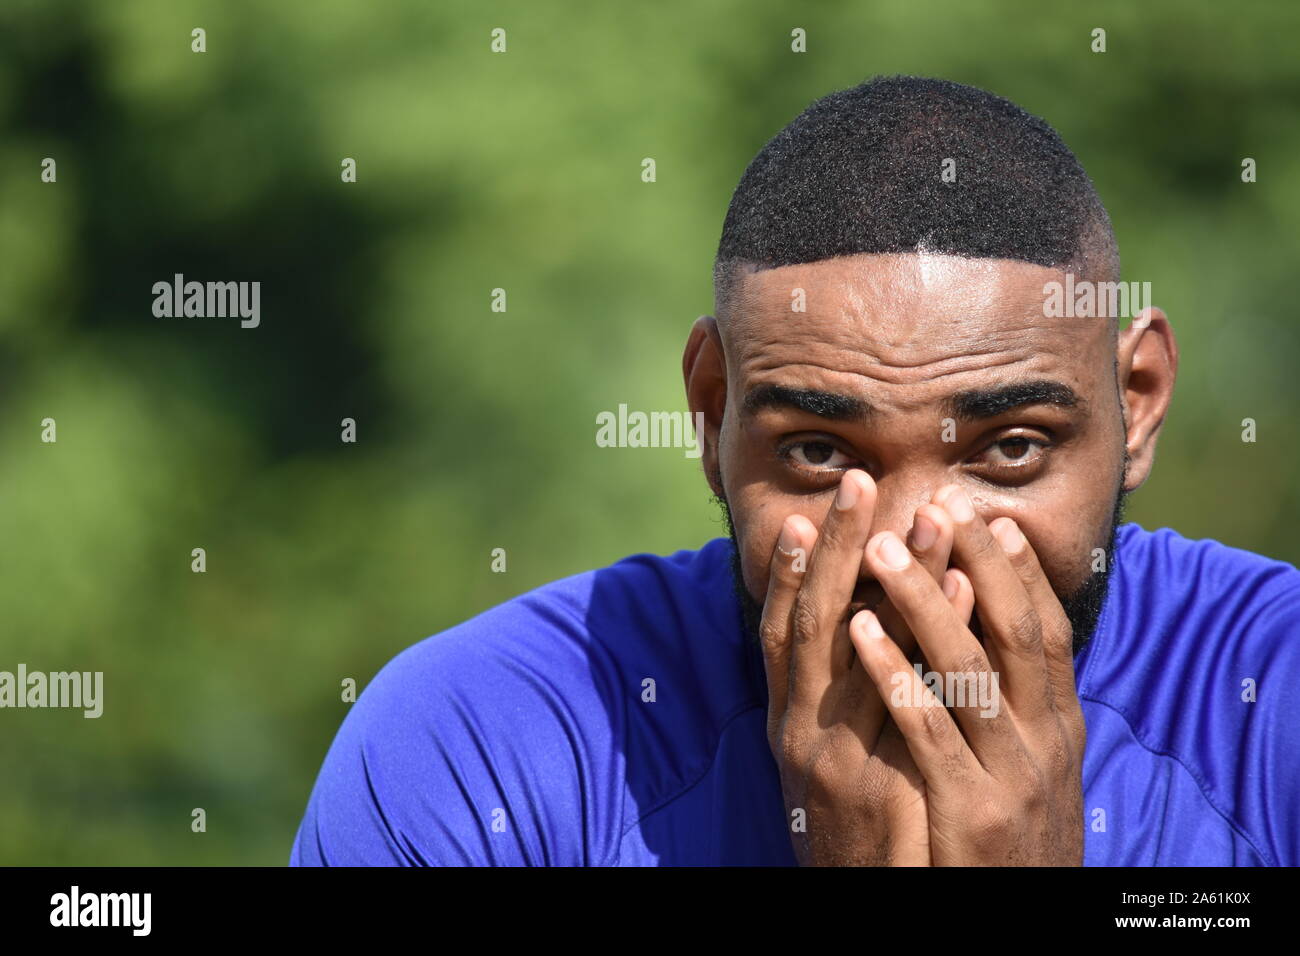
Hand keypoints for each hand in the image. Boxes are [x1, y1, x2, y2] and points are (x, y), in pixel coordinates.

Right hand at [759, 469, 970, 865]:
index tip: (805, 512)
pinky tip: (961, 591)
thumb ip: (846, 694)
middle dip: (835, 549)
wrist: (863, 898)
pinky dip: (931, 630)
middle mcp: (799, 727)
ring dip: (894, 577)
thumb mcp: (836, 753)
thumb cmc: (859, 825)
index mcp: (789, 717)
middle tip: (859, 482)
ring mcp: (832, 754)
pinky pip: (905, 694)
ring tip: (923, 515)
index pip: (779, 629)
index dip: (787, 570)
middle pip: (811, 622)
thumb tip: (866, 625)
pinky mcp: (871, 782)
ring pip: (856, 650)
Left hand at [852, 485, 1086, 865]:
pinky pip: (927, 732)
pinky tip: (859, 632)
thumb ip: (1016, 707)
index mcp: (1058, 727)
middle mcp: (1043, 742)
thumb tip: (992, 635)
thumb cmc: (1011, 841)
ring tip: (880, 547)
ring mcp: (1009, 776)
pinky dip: (895, 675)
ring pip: (968, 670)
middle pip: (1013, 632)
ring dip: (922, 602)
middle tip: (934, 503)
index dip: (1018, 572)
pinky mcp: (970, 812)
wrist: (1016, 923)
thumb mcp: (1030, 769)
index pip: (1044, 630)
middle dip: (973, 563)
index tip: (986, 515)